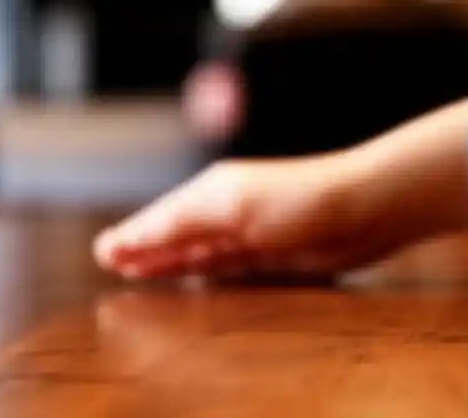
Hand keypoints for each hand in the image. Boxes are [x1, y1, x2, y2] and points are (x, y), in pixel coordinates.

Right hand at [92, 152, 446, 280]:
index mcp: (211, 191)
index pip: (160, 218)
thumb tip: (121, 240)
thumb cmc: (297, 199)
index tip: (104, 252)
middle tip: (112, 264)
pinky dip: (206, 272)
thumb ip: (174, 226)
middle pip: (176, 235)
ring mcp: (251, 234)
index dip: (132, 236)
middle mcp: (228, 210)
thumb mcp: (225, 209)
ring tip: (140, 273)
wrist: (363, 209)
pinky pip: (230, 267)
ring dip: (171, 262)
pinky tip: (195, 277)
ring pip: (201, 252)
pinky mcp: (275, 256)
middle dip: (146, 249)